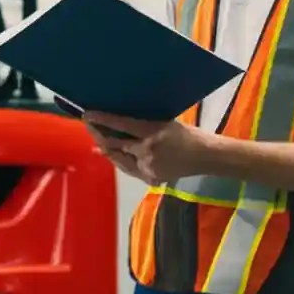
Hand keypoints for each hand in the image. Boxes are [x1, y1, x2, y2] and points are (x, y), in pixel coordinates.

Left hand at [84, 110, 214, 184]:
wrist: (206, 157)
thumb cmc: (187, 134)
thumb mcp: (165, 123)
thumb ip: (142, 125)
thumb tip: (118, 122)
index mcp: (152, 132)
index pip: (120, 125)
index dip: (102, 120)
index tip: (87, 114)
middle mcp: (147, 150)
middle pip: (114, 144)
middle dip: (98, 134)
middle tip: (89, 125)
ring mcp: (147, 167)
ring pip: (118, 159)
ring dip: (106, 149)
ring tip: (97, 140)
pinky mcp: (150, 179)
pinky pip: (128, 169)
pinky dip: (119, 160)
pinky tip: (111, 154)